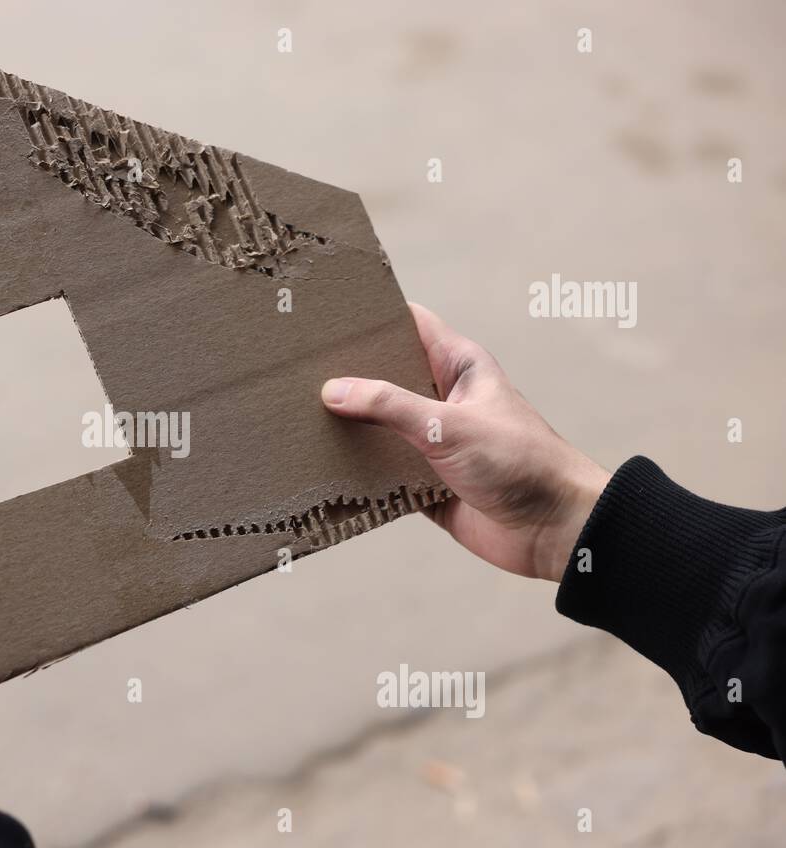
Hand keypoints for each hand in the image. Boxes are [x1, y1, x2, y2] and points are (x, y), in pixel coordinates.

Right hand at [321, 303, 609, 580]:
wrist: (553, 530)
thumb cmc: (521, 463)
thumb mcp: (449, 425)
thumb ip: (389, 406)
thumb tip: (333, 390)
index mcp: (459, 367)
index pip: (410, 326)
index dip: (374, 316)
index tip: (330, 314)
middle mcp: (443, 401)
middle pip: (385, 378)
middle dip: (348, 377)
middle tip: (298, 370)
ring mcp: (434, 443)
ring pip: (379, 428)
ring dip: (349, 429)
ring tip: (298, 419)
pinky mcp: (426, 484)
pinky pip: (382, 475)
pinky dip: (358, 475)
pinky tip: (323, 471)